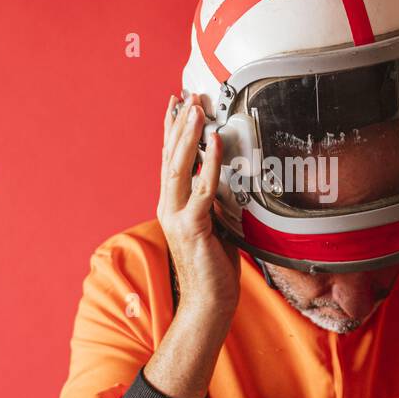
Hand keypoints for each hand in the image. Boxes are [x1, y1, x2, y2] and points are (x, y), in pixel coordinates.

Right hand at [156, 92, 241, 330]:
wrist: (210, 302)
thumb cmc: (215, 266)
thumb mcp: (216, 223)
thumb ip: (215, 200)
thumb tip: (230, 176)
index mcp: (171, 205)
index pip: (169, 160)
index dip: (171, 130)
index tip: (177, 103)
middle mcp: (168, 207)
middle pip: (169, 156)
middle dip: (179, 122)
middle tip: (190, 94)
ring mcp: (176, 216)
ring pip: (179, 166)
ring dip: (188, 134)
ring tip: (197, 107)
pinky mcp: (192, 226)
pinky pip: (202, 187)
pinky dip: (208, 162)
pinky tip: (215, 141)